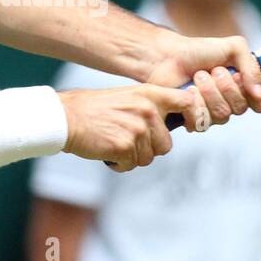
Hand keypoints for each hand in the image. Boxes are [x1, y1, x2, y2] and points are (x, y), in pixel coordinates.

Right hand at [59, 85, 207, 171]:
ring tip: (113, 141)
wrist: (66, 117)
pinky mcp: (125, 146)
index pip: (187, 101)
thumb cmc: (95, 109)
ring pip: (148, 157)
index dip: (194, 115)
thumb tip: (171, 125)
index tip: (189, 125)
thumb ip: (151, 107)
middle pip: (165, 145)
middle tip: (127, 140)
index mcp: (150, 94)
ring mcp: (137, 129)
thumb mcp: (128, 96)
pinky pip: (130, 165)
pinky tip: (106, 150)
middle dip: (148, 149)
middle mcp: (148, 110)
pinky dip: (118, 164)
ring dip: (131, 156)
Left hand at [146, 34, 260, 126]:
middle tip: (213, 71)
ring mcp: (211, 112)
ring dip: (208, 92)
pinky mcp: (193, 119)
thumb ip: (251, 66)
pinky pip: (202, 121)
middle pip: (240, 108)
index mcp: (242, 86)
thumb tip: (259, 91)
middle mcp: (229, 101)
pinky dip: (194, 103)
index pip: (260, 103)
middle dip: (225, 86)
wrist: (166, 56)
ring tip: (197, 77)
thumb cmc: (198, 51)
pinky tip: (187, 90)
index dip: (257, 97)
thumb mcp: (233, 47)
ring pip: (222, 115)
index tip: (246, 84)